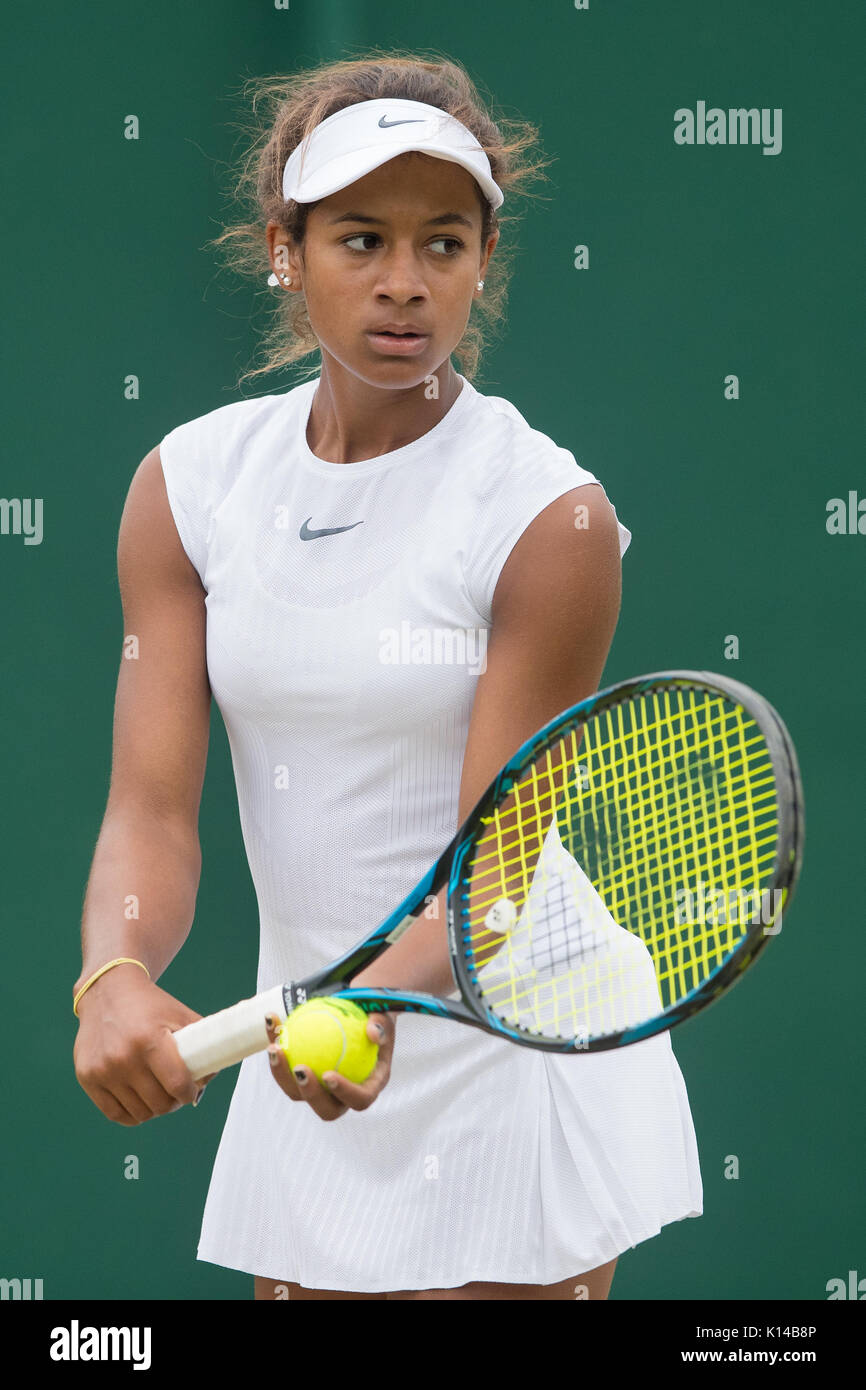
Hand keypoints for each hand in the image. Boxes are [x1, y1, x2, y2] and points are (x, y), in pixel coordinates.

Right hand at [73, 965, 213, 1124]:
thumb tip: (210, 1076)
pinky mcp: (87, 1077)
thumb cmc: (151, 1005)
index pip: (177, 1084)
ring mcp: (103, 1070)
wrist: (107, 991)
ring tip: (159, 1093)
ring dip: (154, 1108)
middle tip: (177, 1092)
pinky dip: (132, 1113)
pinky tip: (140, 1100)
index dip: (190, 1093)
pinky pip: (116, 1114)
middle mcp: (123, 1057)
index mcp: (149, 1039)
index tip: (192, 1090)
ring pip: (140, 1113)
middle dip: (174, 1102)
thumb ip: (202, 1043)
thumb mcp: (180, 1015)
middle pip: (159, 1104)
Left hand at [264, 1011, 394, 1121]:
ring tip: (274, 1048)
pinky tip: (271, 1020)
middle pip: (326, 1107)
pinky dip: (278, 1043)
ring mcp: (321, 1087)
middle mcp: (344, 1093)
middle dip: (309, 1093)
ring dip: (281, 1073)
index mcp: (369, 1085)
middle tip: (300, 1068)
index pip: (360, 1099)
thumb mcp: (384, 1014)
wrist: (360, 1011)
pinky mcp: (302, 1075)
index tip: (329, 1074)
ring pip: (298, 1091)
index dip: (344, 1093)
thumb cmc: (376, 1014)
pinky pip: (286, 1065)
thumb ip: (381, 1024)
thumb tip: (373, 1033)